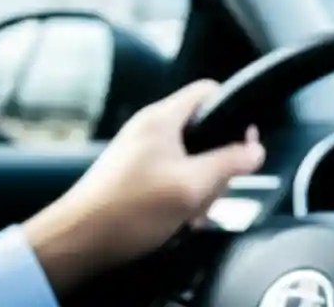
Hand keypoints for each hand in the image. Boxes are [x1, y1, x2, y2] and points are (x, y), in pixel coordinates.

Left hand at [23, 80, 264, 295]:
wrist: (77, 241)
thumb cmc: (126, 211)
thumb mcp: (192, 186)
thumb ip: (229, 164)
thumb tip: (256, 151)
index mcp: (162, 119)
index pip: (209, 91)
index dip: (234, 111)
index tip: (245, 141)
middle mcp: (150, 130)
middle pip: (203, 130)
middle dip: (217, 161)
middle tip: (214, 188)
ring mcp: (140, 153)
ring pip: (190, 158)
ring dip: (200, 185)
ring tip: (193, 210)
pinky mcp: (133, 176)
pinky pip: (172, 176)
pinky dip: (182, 195)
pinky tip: (180, 219)